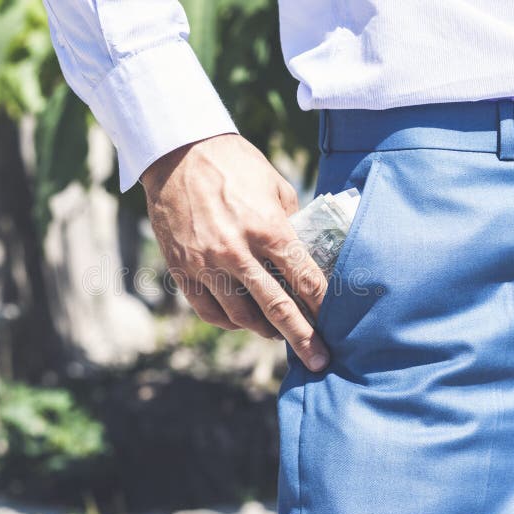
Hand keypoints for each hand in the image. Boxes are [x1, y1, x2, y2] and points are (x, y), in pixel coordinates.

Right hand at [141, 134, 330, 371]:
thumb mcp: (274, 185)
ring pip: (241, 316)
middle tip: (321, 361)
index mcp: (267, 228)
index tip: (336, 324)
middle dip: (303, 338)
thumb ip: (290, 223)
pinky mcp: (182, 269)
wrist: (177, 152)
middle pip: (277, 308)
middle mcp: (237, 251)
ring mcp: (206, 263)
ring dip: (265, 330)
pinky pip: (209, 310)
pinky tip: (242, 322)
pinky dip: (229, 322)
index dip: (323, 306)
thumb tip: (305, 252)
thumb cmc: (233, 164)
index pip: (304, 279)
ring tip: (279, 335)